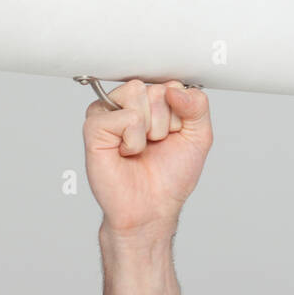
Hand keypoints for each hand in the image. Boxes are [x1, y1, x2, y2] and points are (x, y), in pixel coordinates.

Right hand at [84, 80, 212, 241]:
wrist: (151, 208)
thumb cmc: (170, 176)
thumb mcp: (199, 136)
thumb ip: (198, 105)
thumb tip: (175, 90)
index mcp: (153, 101)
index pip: (174, 86)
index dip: (181, 115)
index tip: (174, 136)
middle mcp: (130, 103)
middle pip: (157, 89)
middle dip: (166, 124)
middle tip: (155, 145)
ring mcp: (110, 113)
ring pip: (138, 94)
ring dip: (150, 130)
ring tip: (141, 148)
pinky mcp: (95, 127)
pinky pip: (126, 116)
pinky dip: (133, 141)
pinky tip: (126, 152)